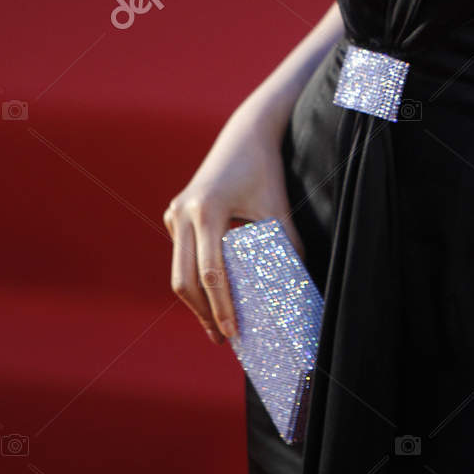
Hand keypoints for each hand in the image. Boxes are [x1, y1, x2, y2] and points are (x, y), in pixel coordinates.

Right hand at [163, 103, 305, 345]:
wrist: (245, 133)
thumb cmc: (265, 169)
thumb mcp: (277, 206)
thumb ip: (287, 244)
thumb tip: (299, 287)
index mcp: (207, 210)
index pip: (211, 272)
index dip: (220, 307)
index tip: (232, 334)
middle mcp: (183, 212)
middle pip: (186, 279)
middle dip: (203, 313)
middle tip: (221, 339)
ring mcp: (175, 213)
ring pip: (179, 269)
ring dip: (195, 299)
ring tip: (215, 325)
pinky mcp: (174, 213)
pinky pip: (181, 254)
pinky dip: (193, 277)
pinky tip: (210, 294)